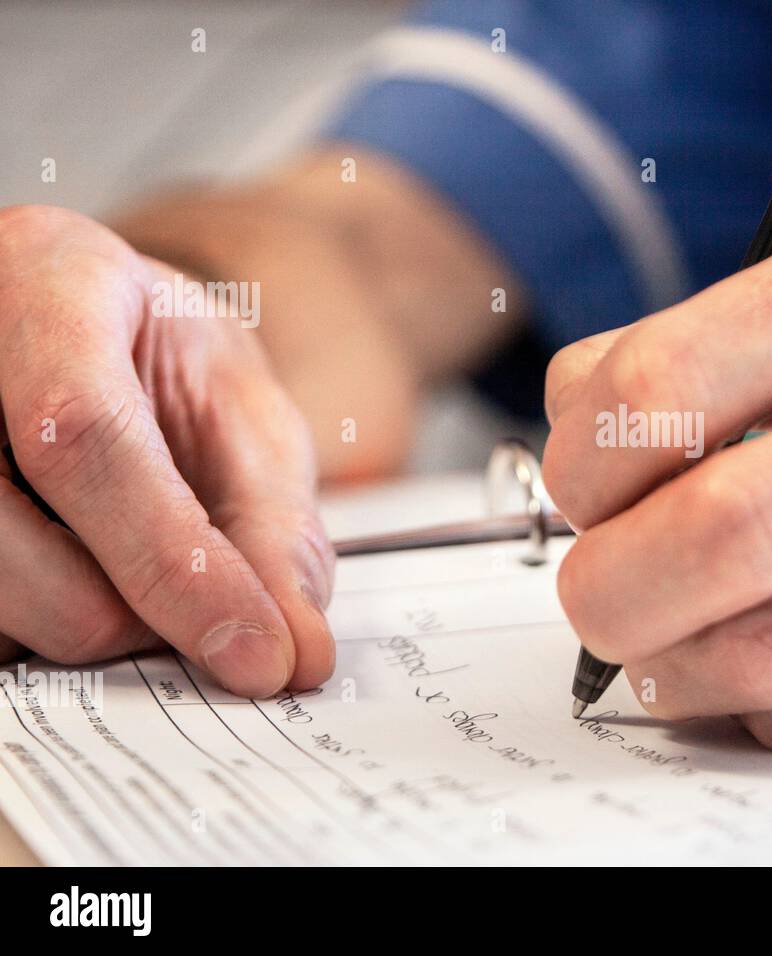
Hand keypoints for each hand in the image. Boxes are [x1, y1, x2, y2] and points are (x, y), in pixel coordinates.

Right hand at [0, 205, 333, 695]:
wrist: (72, 322)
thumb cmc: (155, 355)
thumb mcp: (238, 408)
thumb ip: (272, 522)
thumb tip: (298, 649)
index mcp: (45, 286)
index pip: (84, 437)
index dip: (176, 563)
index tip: (261, 656)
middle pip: (21, 551)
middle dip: (136, 619)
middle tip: (196, 602)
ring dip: (82, 627)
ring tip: (126, 563)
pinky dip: (36, 627)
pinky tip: (69, 569)